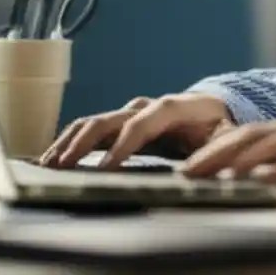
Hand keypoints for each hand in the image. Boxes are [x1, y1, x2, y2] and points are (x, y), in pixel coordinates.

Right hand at [39, 94, 232, 168]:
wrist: (213, 108)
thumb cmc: (220, 125)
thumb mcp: (227, 136)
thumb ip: (219, 148)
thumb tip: (206, 166)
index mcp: (173, 107)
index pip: (144, 122)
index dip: (124, 144)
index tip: (106, 169)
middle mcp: (146, 107)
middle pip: (110, 120)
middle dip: (84, 143)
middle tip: (63, 166)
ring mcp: (131, 113)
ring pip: (94, 122)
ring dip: (70, 142)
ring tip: (48, 164)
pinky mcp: (121, 123)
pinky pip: (91, 129)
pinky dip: (70, 142)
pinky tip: (52, 158)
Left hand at [181, 115, 275, 184]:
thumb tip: (260, 182)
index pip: (247, 135)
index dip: (215, 149)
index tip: (189, 166)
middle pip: (250, 135)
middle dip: (215, 152)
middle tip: (187, 171)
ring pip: (271, 142)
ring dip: (238, 158)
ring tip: (214, 176)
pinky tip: (264, 179)